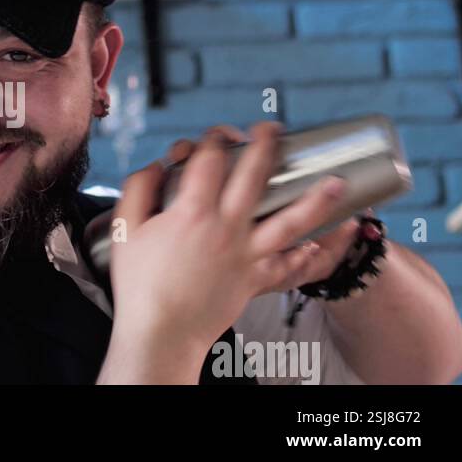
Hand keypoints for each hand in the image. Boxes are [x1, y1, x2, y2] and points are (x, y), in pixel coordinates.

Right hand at [108, 121, 351, 350]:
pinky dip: (304, 256)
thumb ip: (138, 190)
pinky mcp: (255, 279)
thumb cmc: (139, 284)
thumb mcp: (124, 229)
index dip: (213, 140)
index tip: (215, 135)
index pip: (209, 161)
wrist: (160, 332)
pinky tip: (314, 244)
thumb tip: (156, 168)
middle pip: (254, 177)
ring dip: (315, 199)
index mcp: (191, 213)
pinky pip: (287, 265)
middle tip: (271, 129)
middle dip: (265, 145)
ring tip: (337, 182)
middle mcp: (225, 228)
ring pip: (290, 221)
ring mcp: (245, 254)